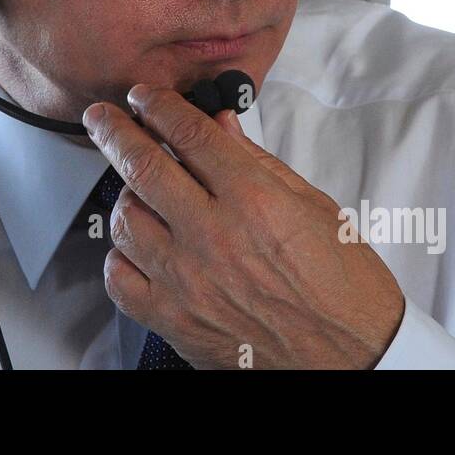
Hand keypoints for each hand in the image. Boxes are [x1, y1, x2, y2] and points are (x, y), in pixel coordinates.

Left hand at [82, 84, 404, 368]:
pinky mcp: (174, 321)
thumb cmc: (344, 288)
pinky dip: (119, 255)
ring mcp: (188, 282)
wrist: (352, 359)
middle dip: (114, 131)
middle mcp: (215, 237)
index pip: (189, 134)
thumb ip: (259, 163)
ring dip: (122, 194)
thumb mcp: (314, 208)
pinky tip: (134, 245)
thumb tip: (221, 125)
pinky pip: (120, 279)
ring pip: (125, 220)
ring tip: (133, 188)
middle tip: (101, 118)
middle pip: (143, 167)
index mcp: (255, 201)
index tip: (144, 96)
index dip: (158, 105)